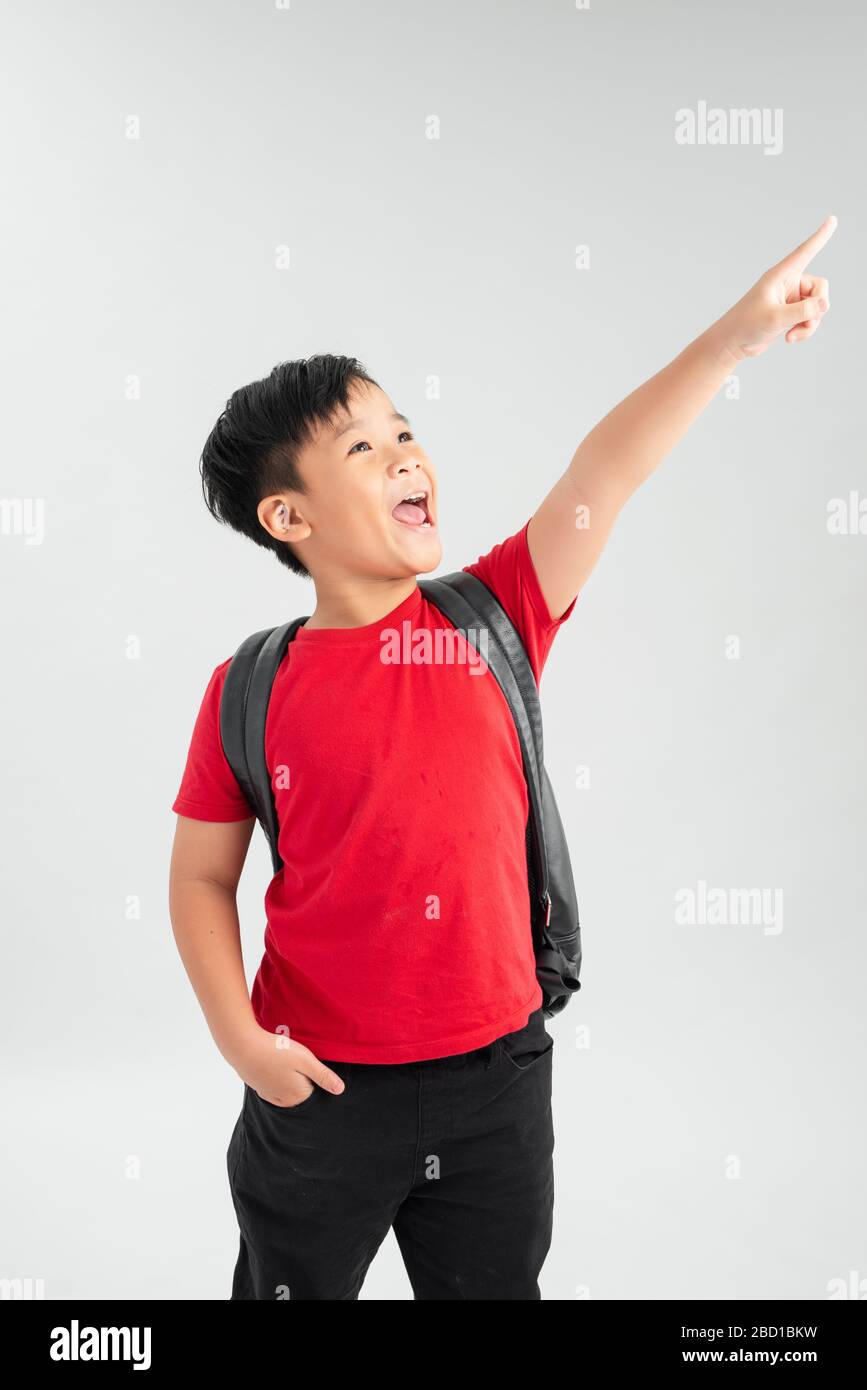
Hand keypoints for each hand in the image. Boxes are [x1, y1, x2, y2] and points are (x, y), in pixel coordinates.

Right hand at [228, 1024, 345, 1107]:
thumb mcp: (306, 1060)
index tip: (305, 1060)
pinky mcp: (258, 1087)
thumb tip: (340, 1090)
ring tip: (282, 1057)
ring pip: (287, 1086)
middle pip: (301, 1089)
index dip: (313, 1071)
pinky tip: (272, 1062)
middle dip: (301, 1074)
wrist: (242, 1046)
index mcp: (298, 1096)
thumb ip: (323, 1076)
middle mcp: (283, 1101)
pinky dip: (275, 1075)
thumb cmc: (276, 1051)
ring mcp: (269, 1095)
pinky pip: (274, 1084)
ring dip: (288, 1074)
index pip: (316, 1088)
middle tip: (292, 1056)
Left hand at [713, 214, 836, 364]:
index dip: (820, 236)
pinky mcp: (791, 313)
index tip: (832, 219)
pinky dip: (805, 329)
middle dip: (818, 307)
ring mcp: (791, 299)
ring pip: (817, 306)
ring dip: (810, 323)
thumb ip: (803, 311)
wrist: (733, 343)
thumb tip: (823, 305)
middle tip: (808, 321)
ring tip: (794, 334)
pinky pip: (810, 318)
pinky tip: (791, 337)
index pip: (804, 252)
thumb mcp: (776, 318)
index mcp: (780, 275)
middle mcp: (788, 284)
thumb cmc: (746, 325)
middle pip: (820, 287)